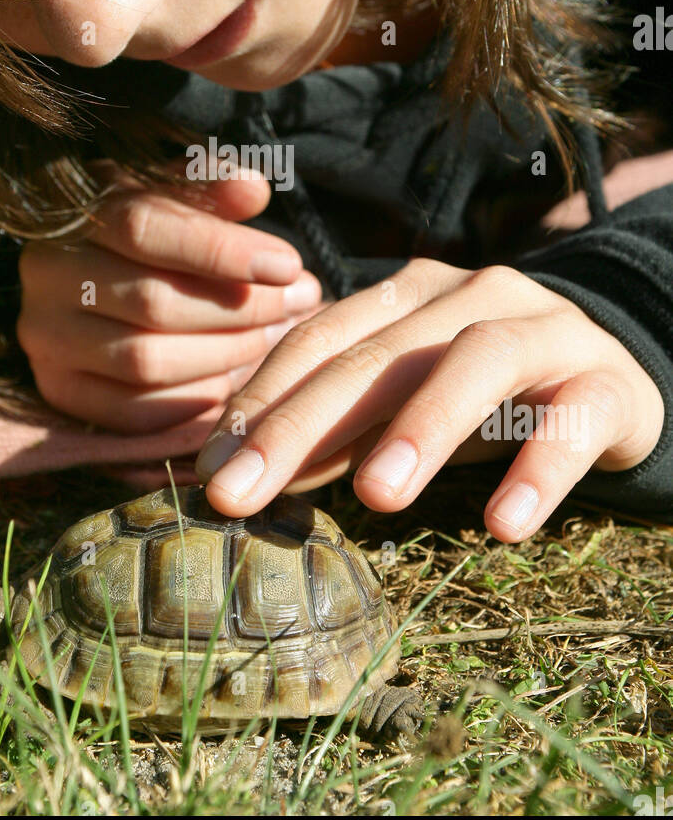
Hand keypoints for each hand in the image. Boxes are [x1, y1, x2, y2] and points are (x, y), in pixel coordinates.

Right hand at [16, 160, 321, 431]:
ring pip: (145, 361)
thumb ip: (210, 187)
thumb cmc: (149, 228)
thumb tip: (253, 188)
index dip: (221, 249)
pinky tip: (237, 374)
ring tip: (275, 334)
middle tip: (295, 302)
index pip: (143, 228)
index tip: (287, 264)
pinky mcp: (60, 391)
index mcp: (72, 212)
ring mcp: (47, 339)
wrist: (90, 275)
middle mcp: (46, 276)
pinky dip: (196, 397)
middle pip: (151, 301)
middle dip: (238, 307)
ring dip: (226, 352)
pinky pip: (136, 411)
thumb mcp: (173, 192)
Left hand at [194, 259, 663, 540]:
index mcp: (407, 293)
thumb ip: (335, 427)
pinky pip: (573, 421)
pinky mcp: (607, 382)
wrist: (611, 373)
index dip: (261, 399)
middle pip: (380, 353)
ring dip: (423, 425)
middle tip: (242, 494)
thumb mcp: (403, 400)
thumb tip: (238, 474)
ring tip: (376, 498)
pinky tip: (503, 526)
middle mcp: (470, 296)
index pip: (320, 338)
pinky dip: (538, 470)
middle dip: (303, 423)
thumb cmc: (485, 393)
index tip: (208, 468)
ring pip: (478, 360)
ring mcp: (544, 331)